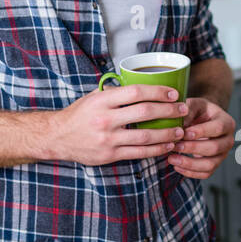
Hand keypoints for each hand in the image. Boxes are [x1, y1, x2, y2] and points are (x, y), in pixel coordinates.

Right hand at [50, 85, 189, 164]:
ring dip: (167, 133)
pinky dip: (156, 149)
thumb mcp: (94, 97)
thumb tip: (144, 86)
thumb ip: (116, 93)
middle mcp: (105, 119)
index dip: (158, 92)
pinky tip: (167, 145)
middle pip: (145, 113)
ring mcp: (108, 139)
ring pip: (146, 136)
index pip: (137, 92)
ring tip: (180, 130)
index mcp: (103, 100)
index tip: (173, 93)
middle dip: (169, 111)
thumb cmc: (79, 115)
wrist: (57, 137)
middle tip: (183, 109)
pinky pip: (139, 153)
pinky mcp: (110, 155)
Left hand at [167, 95, 235, 178]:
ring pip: (210, 164)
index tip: (183, 133)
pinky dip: (190, 172)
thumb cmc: (199, 112)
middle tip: (175, 145)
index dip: (201, 132)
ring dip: (189, 164)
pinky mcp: (215, 165)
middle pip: (214, 148)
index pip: (218, 128)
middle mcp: (228, 140)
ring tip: (172, 159)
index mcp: (227, 122)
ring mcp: (223, 154)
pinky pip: (205, 173)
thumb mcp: (195, 105)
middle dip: (192, 148)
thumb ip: (188, 110)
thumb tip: (179, 124)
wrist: (204, 120)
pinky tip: (176, 166)